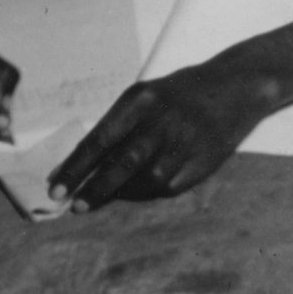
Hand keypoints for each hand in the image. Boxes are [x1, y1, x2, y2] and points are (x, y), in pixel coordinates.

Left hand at [49, 61, 274, 209]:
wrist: (236, 87)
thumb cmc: (177, 94)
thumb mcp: (144, 98)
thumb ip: (115, 128)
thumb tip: (79, 166)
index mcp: (142, 100)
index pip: (100, 139)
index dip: (76, 168)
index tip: (56, 188)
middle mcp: (163, 120)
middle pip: (123, 163)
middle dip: (95, 188)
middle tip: (76, 206)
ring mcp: (186, 142)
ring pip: (146, 180)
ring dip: (122, 193)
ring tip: (105, 196)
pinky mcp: (203, 161)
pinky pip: (168, 186)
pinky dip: (148, 191)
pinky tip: (139, 188)